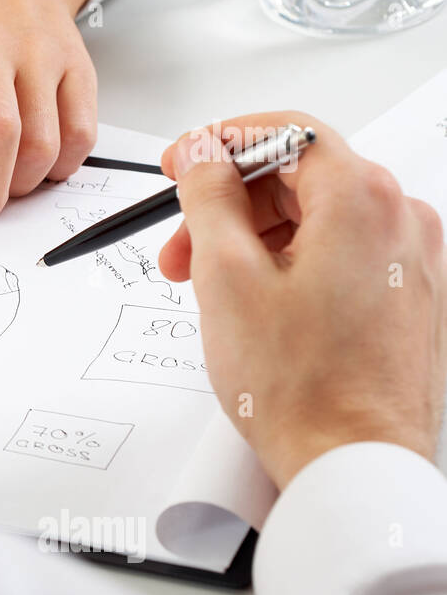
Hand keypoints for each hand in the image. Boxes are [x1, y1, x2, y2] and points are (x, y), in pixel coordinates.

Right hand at [158, 113, 446, 487]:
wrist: (354, 464)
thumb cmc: (300, 389)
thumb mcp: (224, 276)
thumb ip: (208, 197)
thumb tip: (204, 156)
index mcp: (362, 199)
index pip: (286, 131)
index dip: (221, 142)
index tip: (184, 163)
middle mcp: (402, 220)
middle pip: (300, 178)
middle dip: (229, 205)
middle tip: (180, 249)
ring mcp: (413, 262)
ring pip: (318, 220)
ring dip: (254, 240)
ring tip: (210, 289)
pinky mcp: (412, 299)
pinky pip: (343, 256)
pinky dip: (291, 265)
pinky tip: (256, 306)